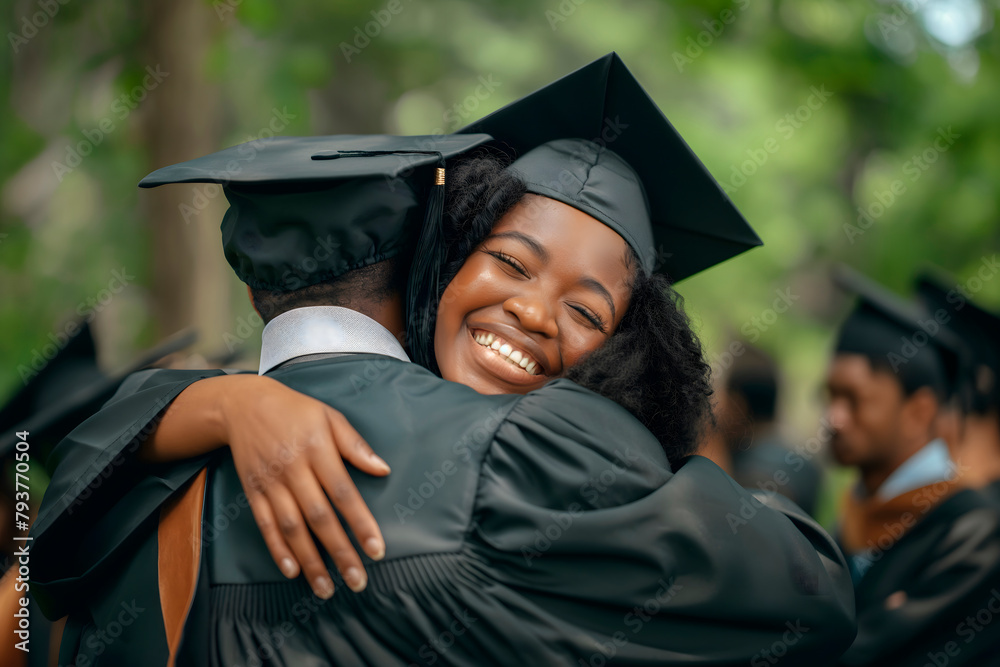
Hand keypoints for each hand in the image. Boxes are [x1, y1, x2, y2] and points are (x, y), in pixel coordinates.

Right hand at [218, 375, 389, 598]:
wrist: (243, 404)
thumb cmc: (295, 411)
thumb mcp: (329, 417)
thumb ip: (355, 446)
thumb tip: (383, 469)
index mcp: (317, 450)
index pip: (343, 493)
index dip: (360, 523)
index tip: (377, 550)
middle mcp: (293, 470)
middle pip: (319, 518)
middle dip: (340, 552)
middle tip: (358, 581)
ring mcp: (270, 483)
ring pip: (292, 528)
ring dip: (310, 561)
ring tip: (326, 589)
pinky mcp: (253, 492)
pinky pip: (265, 525)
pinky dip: (277, 549)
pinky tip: (292, 571)